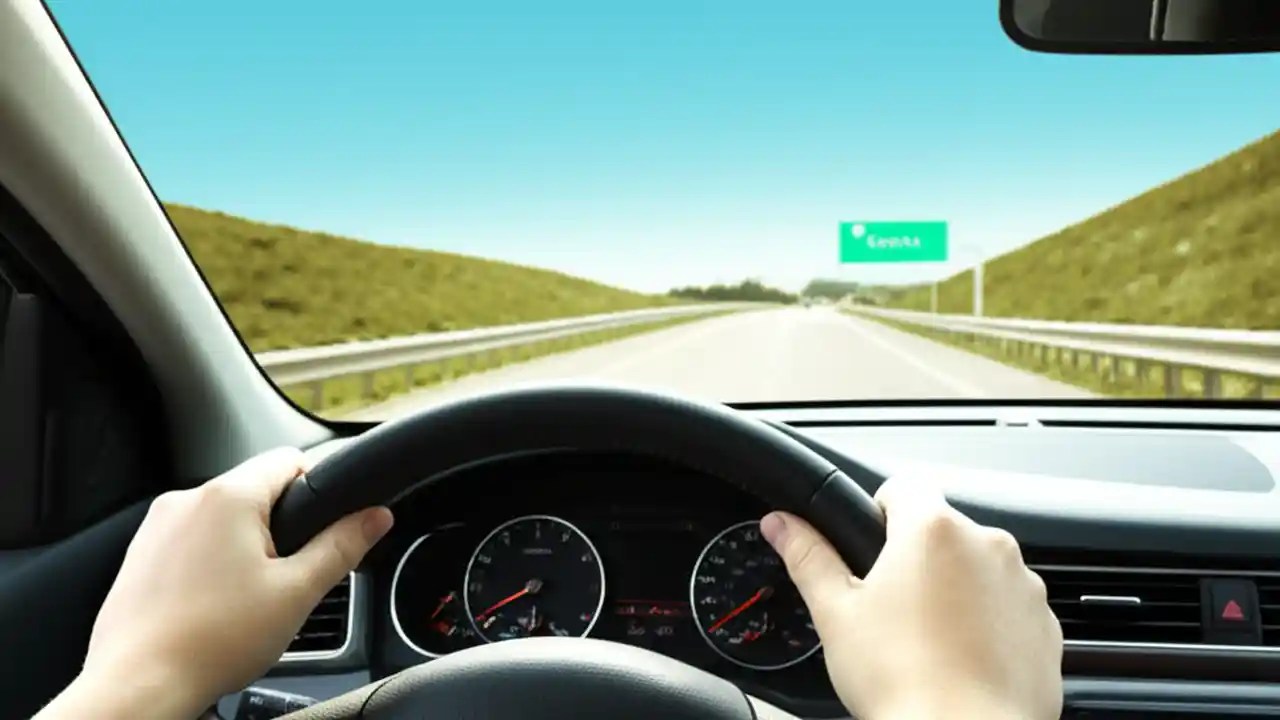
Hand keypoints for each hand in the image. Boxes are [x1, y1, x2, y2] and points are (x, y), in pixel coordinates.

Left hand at [36, 448, 393, 719]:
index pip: (290, 460)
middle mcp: (187, 500)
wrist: (139, 686)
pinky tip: (213, 607)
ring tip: (245, 600)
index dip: (318, 490)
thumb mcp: (297, 592)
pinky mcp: (139, 555)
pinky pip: (190, 542)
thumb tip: (376, 517)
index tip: (323, 529)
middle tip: (284, 579)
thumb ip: (342, 546)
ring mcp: (157, 527)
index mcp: (229, 498)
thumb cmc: (212, 642)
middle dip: (279, 527)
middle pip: (255, 491)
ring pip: (222, 519)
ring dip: (243, 546)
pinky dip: (209, 564)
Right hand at [761, 477, 1061, 719]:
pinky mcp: (1045, 625)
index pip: (902, 487)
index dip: (878, 513)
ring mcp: (1023, 586)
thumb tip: (781, 524)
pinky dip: (987, 623)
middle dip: (915, 559)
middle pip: (941, 531)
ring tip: (926, 640)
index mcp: (932, 530)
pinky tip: (959, 659)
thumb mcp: (836, 614)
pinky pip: (1008, 607)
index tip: (869, 549)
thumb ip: (808, 556)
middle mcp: (987, 545)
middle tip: (888, 609)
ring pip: (977, 569)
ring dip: (954, 589)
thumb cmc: (901, 682)